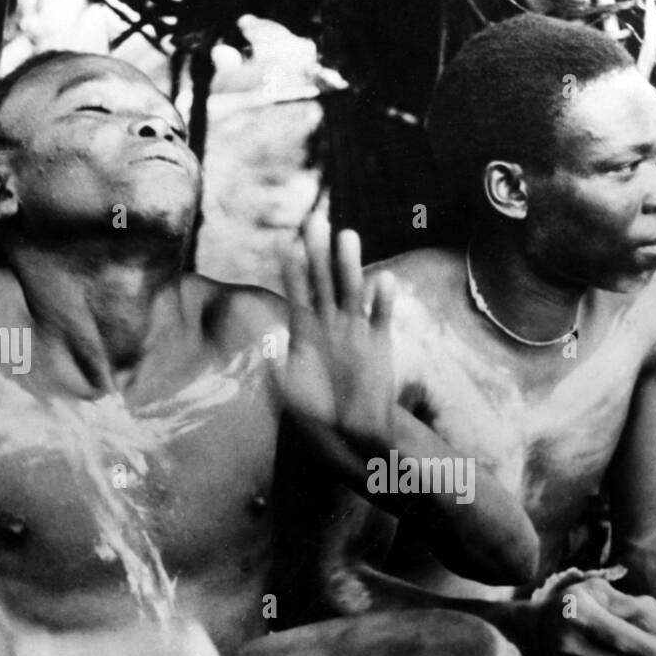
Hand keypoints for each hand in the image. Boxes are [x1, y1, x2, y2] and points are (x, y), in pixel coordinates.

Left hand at [277, 213, 396, 445]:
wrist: (355, 435)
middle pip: (323, 281)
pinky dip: (383, 301)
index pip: (297, 294)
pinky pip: (382, 318)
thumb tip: (271, 344)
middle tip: (316, 220)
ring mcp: (356, 332)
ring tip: (348, 236)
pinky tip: (384, 280)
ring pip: (352, 291)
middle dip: (319, 252)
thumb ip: (282, 370)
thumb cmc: (319, 417)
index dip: (291, 270)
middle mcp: (330, 326)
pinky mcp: (380, 344)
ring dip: (349, 265)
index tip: (285, 243)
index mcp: (306, 333)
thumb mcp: (292, 396)